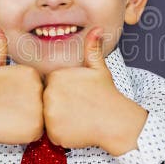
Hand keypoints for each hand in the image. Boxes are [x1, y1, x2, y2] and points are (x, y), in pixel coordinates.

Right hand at [0, 27, 43, 151]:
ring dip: (27, 119)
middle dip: (27, 107)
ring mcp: (38, 107)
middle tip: (8, 108)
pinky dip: (26, 132)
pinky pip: (37, 131)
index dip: (22, 94)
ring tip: (10, 116)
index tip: (8, 96)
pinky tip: (11, 127)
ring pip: (41, 116)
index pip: (36, 87)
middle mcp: (37, 88)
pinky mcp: (36, 127)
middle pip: (40, 101)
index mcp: (30, 73)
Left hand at [43, 27, 147, 155]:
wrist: (116, 121)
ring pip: (48, 118)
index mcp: (56, 77)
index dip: (65, 91)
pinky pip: (52, 134)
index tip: (78, 95)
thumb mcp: (99, 69)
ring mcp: (50, 115)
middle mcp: (50, 94)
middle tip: (79, 107)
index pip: (51, 85)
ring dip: (60, 120)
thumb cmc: (107, 94)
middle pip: (48, 101)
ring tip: (78, 117)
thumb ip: (92, 49)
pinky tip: (77, 128)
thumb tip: (96, 29)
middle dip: (61, 105)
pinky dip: (63, 133)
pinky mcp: (54, 133)